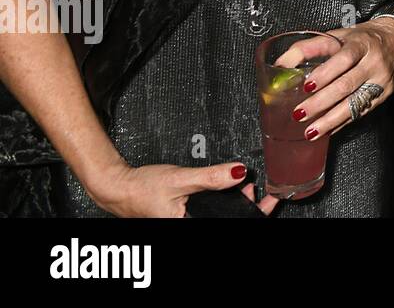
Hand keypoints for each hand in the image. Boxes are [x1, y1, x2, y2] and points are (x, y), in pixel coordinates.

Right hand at [89, 161, 278, 217]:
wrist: (119, 188)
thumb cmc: (142, 188)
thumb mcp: (181, 179)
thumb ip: (211, 177)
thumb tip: (238, 171)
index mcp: (190, 225)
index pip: (232, 223)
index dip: (255, 213)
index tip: (270, 201)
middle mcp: (191, 226)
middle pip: (229, 219)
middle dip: (246, 205)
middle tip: (254, 188)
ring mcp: (190, 221)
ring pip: (222, 215)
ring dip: (235, 201)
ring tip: (241, 185)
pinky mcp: (189, 216)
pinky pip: (213, 212)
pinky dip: (224, 200)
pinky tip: (228, 188)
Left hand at [283, 20, 393, 143]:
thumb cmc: (362, 39)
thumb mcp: (339, 35)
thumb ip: (310, 47)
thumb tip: (282, 63)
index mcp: (361, 44)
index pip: (344, 59)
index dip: (325, 73)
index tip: (307, 86)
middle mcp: (373, 63)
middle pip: (347, 85)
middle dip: (321, 102)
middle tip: (300, 114)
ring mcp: (381, 81)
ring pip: (355, 104)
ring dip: (330, 120)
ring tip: (311, 130)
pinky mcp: (384, 95)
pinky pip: (361, 112)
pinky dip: (342, 123)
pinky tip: (327, 130)